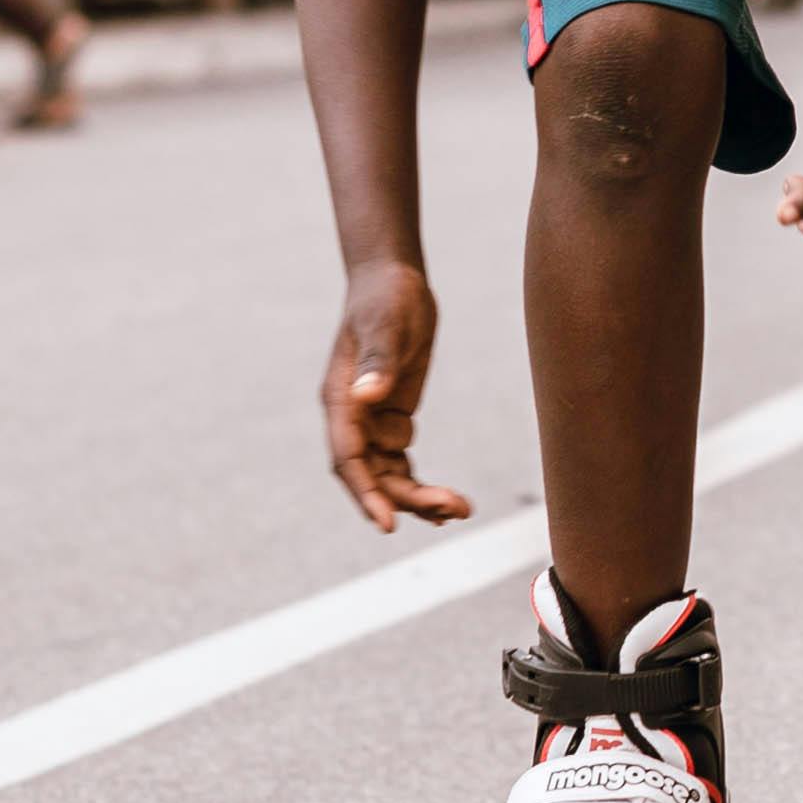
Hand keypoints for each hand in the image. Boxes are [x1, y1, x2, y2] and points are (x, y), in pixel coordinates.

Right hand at [319, 258, 472, 529]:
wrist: (393, 279)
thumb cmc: (386, 297)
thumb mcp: (387, 323)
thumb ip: (377, 359)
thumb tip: (366, 397)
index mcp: (341, 399)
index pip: (348, 458)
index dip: (366, 492)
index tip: (388, 523)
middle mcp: (352, 417)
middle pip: (372, 475)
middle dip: (407, 498)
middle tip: (452, 509)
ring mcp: (371, 420)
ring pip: (388, 475)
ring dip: (418, 497)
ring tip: (460, 509)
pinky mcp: (391, 416)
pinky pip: (401, 463)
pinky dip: (420, 484)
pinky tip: (449, 503)